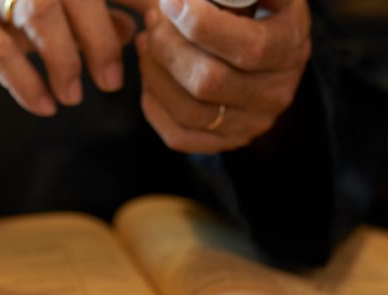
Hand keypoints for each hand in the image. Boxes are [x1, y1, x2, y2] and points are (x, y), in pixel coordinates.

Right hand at [0, 0, 136, 115]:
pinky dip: (27, 82)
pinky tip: (42, 105)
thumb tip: (129, 27)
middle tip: (110, 81)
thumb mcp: (29, 11)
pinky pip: (0, 52)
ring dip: (64, 61)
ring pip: (39, 16)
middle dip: (98, 40)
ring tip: (73, 97)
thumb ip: (79, 15)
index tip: (155, 28)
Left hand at [135, 0, 310, 152]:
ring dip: (154, 73)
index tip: (171, 2)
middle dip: (168, 47)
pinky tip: (150, 74)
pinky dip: (154, 105)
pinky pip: (178, 136)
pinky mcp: (225, 141)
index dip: (200, 25)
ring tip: (146, 42)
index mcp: (289, 49)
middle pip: (209, 82)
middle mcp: (276, 93)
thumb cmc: (256, 7)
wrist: (267, 46)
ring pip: (189, 111)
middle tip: (153, 20)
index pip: (248, 48)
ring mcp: (251, 123)